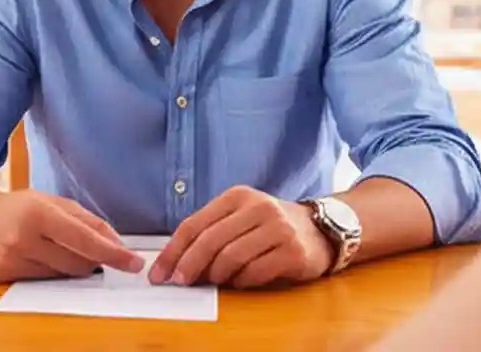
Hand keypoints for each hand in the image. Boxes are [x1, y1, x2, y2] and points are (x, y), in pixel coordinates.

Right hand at [0, 189, 144, 282]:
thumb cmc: (14, 207)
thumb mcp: (50, 201)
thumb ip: (85, 219)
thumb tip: (115, 242)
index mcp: (39, 213)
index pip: (84, 239)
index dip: (113, 253)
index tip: (133, 263)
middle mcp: (24, 238)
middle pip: (76, 263)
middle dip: (94, 261)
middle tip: (98, 254)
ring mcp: (13, 260)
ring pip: (61, 275)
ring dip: (73, 267)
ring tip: (62, 250)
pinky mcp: (5, 277)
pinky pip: (43, 282)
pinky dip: (51, 273)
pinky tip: (42, 257)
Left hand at [149, 186, 334, 288]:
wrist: (321, 229)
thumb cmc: (270, 227)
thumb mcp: (240, 217)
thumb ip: (211, 233)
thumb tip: (176, 263)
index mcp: (237, 196)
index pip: (194, 224)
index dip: (173, 251)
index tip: (159, 272)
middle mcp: (258, 208)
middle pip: (209, 241)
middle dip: (188, 266)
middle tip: (179, 283)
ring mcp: (277, 228)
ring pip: (231, 257)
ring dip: (216, 275)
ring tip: (215, 280)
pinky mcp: (292, 251)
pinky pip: (255, 272)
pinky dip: (241, 282)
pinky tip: (240, 281)